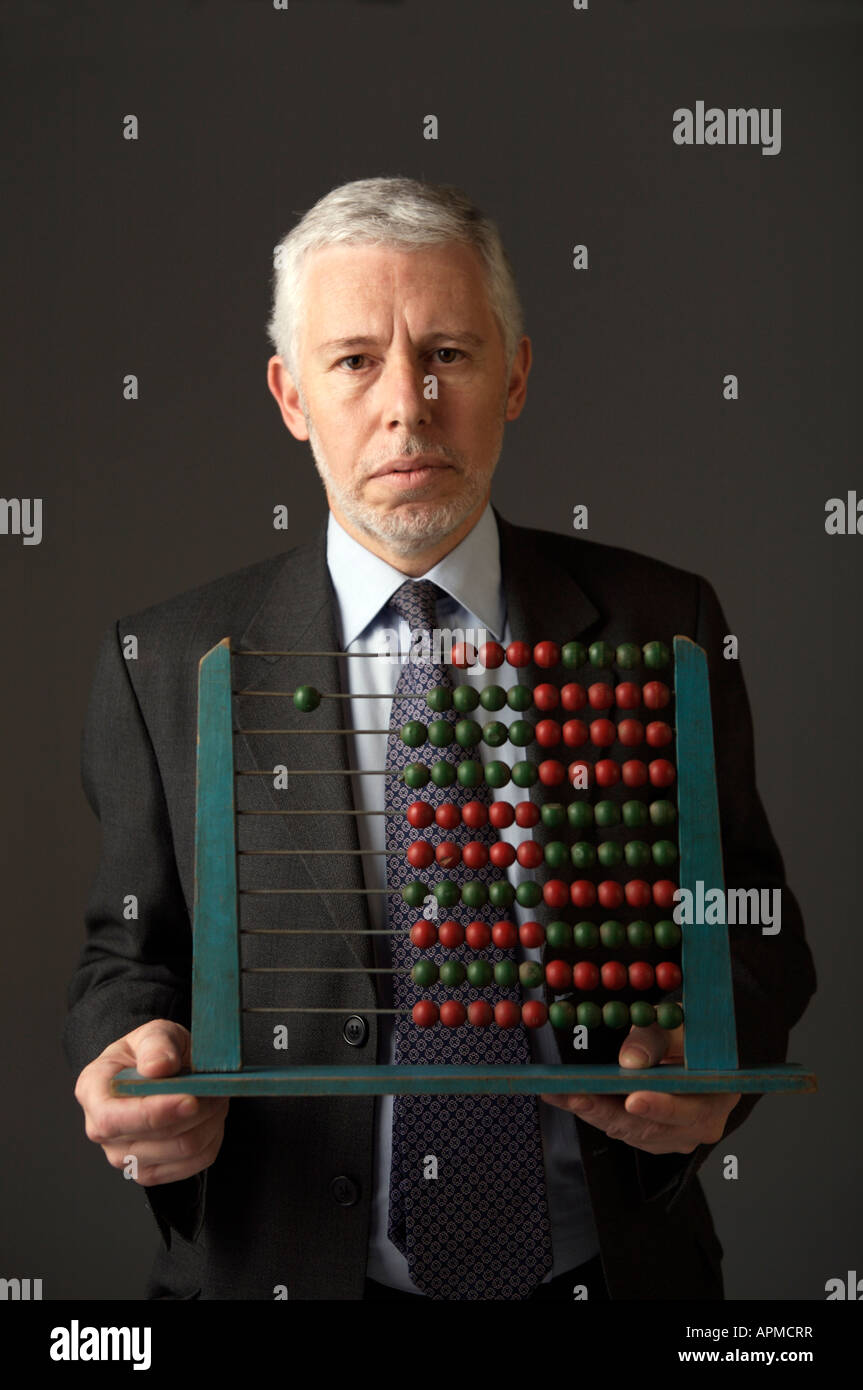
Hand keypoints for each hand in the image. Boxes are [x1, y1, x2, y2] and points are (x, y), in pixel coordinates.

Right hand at [74, 1019, 228, 1185]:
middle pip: (156, 1136)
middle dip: (196, 1110)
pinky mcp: (149, 1171)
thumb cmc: (152, 1051)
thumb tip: (157, 1067)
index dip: (153, 1113)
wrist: (159, 1070)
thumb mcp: (154, 1032)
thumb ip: (156, 1044)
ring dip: (209, 1122)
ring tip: (214, 1096)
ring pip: (181, 1151)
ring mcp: (123, 1156)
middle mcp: (100, 1129)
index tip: (190, 1100)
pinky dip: (212, 1138)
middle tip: (215, 1086)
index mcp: (92, 1090)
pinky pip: (194, 1163)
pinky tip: (210, 1117)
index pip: (113, 1118)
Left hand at [541, 1023, 740, 1154]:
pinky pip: (624, 1131)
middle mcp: (699, 1126)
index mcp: (715, 1096)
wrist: (698, 1051)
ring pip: (631, 1132)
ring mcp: (677, 1137)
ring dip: (594, 1114)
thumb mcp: (677, 1027)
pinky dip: (597, 1114)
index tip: (632, 1100)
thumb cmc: (689, 1036)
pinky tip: (570, 1099)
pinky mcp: (656, 1139)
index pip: (687, 1108)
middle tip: (574, 1097)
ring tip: (560, 1095)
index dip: (659, 1106)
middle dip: (607, 1111)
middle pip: (650, 1128)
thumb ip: (656, 1041)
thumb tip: (629, 1061)